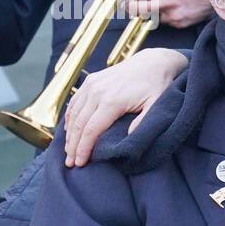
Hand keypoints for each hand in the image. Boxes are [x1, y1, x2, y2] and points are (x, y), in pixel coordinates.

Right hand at [63, 47, 187, 166]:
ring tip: (68, 151)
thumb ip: (142, 122)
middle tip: (70, 163)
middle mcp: (97, 92)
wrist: (153, 62)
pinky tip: (69, 131)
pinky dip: (70, 118)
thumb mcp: (156, 105)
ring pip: (74, 114)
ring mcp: (92, 85)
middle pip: (78, 125)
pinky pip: (75, 102)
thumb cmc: (157, 86)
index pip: (91, 130)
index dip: (83, 149)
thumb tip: (128, 138)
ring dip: (69, 134)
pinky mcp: (91, 81)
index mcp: (112, 101)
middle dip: (73, 146)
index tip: (80, 163)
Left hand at [123, 0, 212, 27]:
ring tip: (151, 6)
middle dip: (131, 7)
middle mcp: (167, 3)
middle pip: (138, 10)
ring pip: (151, 18)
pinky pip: (166, 23)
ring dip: (149, 13)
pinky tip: (169, 10)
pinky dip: (164, 17)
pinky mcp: (180, 23)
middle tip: (129, 4)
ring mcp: (174, 15)